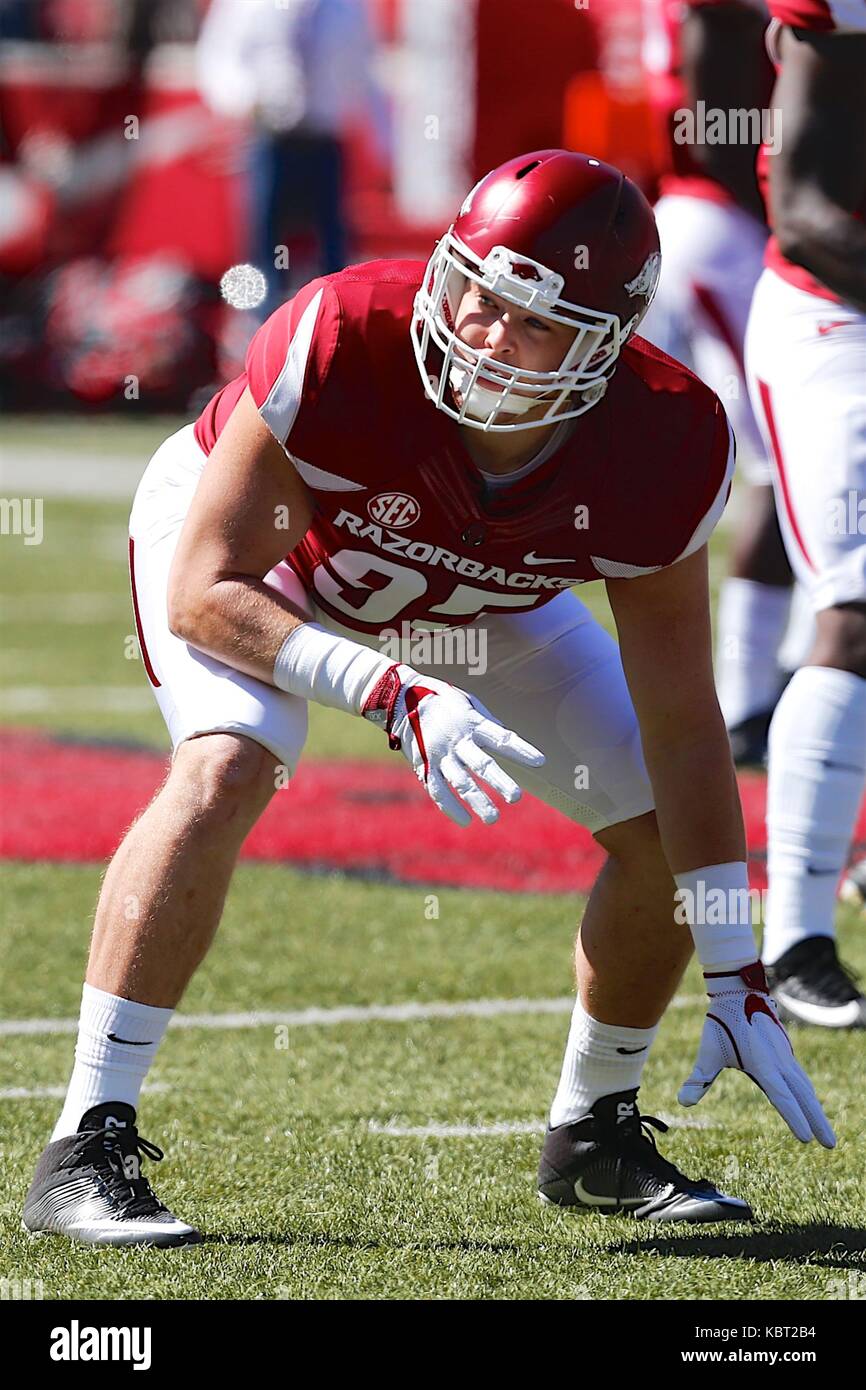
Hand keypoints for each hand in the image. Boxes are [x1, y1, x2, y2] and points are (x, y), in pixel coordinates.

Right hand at [361, 663, 544, 826]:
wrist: (400, 700)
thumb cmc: (442, 700)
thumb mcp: (467, 702)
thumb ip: (487, 721)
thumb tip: (505, 737)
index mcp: (471, 722)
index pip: (501, 738)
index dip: (521, 750)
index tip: (540, 762)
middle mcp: (456, 740)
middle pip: (481, 764)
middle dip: (499, 781)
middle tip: (515, 797)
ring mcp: (438, 755)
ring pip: (460, 783)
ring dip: (477, 801)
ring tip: (493, 818)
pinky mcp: (423, 766)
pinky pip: (437, 790)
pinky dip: (450, 807)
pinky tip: (465, 820)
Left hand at [678, 961, 835, 1146]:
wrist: (739, 993)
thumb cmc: (722, 1023)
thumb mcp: (709, 1051)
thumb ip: (699, 1078)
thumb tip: (682, 1102)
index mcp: (762, 1064)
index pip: (782, 1097)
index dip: (795, 1118)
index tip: (807, 1139)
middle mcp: (779, 1062)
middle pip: (803, 1096)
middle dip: (817, 1121)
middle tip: (830, 1145)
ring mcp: (785, 1056)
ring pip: (806, 1087)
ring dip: (817, 1110)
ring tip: (826, 1133)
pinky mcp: (786, 1053)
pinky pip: (801, 1078)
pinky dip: (810, 1095)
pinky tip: (812, 1106)